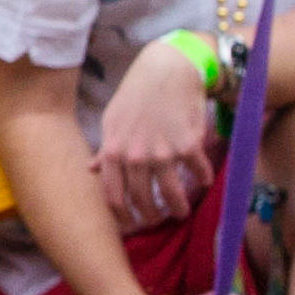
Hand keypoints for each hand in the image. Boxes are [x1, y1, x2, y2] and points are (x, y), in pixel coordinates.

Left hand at [94, 47, 217, 232]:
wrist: (167, 70)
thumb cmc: (137, 94)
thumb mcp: (112, 120)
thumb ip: (104, 149)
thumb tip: (91, 168)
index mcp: (113, 151)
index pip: (113, 196)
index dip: (122, 216)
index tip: (131, 224)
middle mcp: (135, 156)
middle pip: (142, 200)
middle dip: (152, 217)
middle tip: (159, 220)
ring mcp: (162, 153)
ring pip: (172, 195)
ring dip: (178, 208)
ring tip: (181, 211)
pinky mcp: (188, 146)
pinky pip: (198, 174)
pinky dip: (202, 180)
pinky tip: (203, 181)